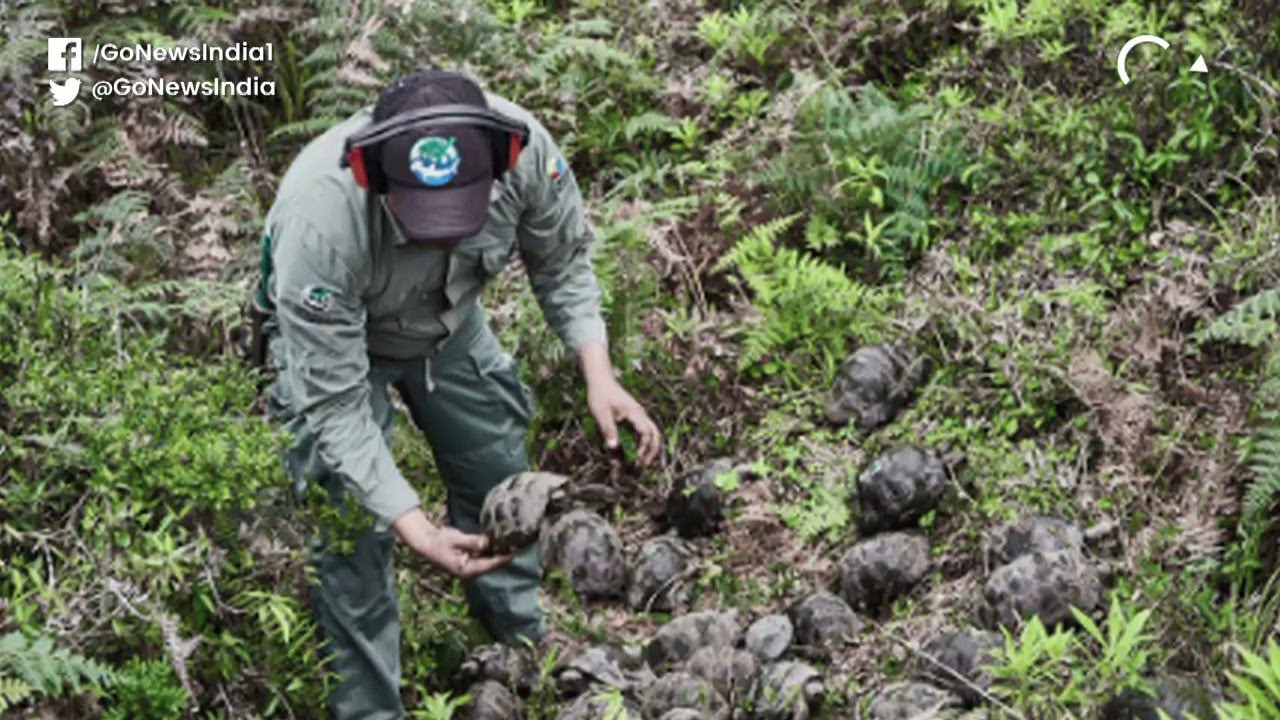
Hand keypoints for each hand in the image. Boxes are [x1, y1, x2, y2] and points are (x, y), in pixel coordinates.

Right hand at [393, 509, 512, 578]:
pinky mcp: (470, 558)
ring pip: (489, 558)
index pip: (490, 564)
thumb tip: (488, 542)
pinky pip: (484, 554)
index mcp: (467, 569)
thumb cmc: (439, 542)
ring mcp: (470, 565)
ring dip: (500, 550)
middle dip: (505, 554)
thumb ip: (473, 542)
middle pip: (492, 563)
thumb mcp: (456, 540)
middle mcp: (471, 570)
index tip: (516, 551)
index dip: (504, 558)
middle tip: (520, 544)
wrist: (426, 542)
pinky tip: (500, 539)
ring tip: (514, 541)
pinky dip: (492, 548)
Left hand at [587, 377, 660, 464]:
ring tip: (641, 460)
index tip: (636, 458)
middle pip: (655, 433)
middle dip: (652, 450)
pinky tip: (633, 450)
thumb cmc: (599, 394)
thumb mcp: (600, 412)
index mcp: (634, 412)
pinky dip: (641, 441)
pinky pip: (642, 430)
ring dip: (648, 447)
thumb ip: (608, 429)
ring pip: (651, 432)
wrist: (600, 379)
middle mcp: (640, 414)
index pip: (646, 432)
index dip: (644, 447)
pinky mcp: (633, 416)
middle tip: (643, 464)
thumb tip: (613, 447)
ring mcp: (638, 414)